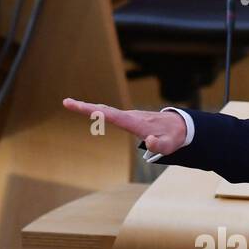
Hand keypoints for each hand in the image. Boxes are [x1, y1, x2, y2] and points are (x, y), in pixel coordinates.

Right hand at [61, 98, 187, 155]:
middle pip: (104, 110)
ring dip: (89, 107)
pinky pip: (111, 113)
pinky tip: (89, 109)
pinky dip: (98, 110)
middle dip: (85, 107)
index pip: (112, 116)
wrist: (181, 126)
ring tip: (71, 104)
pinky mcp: (130, 118)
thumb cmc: (173, 138)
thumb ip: (160, 146)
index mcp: (135, 123)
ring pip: (107, 110)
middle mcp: (131, 116)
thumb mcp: (170, 146)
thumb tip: (149, 143)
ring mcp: (130, 116)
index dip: (95, 111)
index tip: (80, 106)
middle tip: (66, 102)